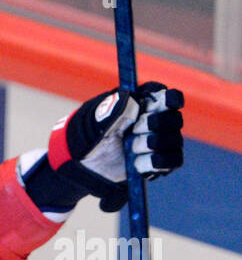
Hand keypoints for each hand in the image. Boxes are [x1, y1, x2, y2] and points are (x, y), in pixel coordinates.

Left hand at [22, 81, 183, 212]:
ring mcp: (160, 141)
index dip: (170, 99)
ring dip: (152, 145)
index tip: (161, 104)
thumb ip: (113, 111)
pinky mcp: (160, 161)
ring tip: (131, 149)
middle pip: (174, 118)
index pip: (167, 95)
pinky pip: (174, 160)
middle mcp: (156, 120)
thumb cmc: (90, 136)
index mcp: (142, 103)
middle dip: (155, 125)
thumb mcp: (95, 124)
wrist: (84, 164)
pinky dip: (158, 162)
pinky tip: (139, 163)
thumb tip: (130, 99)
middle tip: (134, 130)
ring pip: (174, 140)